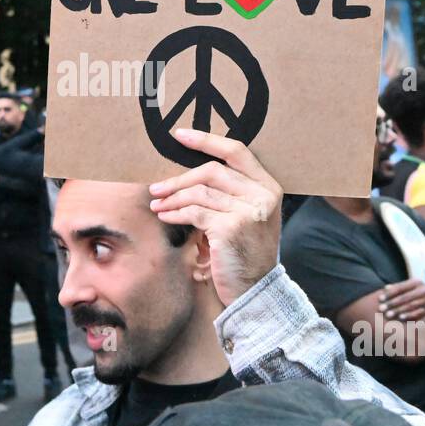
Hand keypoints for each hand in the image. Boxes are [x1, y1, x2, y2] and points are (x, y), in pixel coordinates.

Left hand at [147, 129, 281, 307]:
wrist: (255, 290)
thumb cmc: (245, 252)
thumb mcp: (246, 216)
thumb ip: (230, 193)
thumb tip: (187, 172)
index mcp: (268, 186)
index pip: (236, 151)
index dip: (206, 140)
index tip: (180, 135)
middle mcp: (262, 195)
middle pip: (212, 171)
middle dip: (179, 178)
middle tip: (156, 187)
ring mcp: (248, 211)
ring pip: (199, 192)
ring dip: (172, 198)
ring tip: (157, 205)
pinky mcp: (230, 228)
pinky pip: (194, 212)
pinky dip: (175, 213)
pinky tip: (165, 217)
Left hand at [378, 278, 424, 320]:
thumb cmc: (423, 292)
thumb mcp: (413, 286)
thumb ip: (400, 287)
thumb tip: (385, 288)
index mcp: (416, 282)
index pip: (400, 287)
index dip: (389, 293)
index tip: (380, 299)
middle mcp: (423, 290)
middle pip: (404, 297)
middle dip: (391, 303)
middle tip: (381, 308)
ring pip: (410, 305)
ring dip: (398, 310)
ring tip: (388, 314)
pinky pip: (418, 312)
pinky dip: (409, 315)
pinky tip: (401, 318)